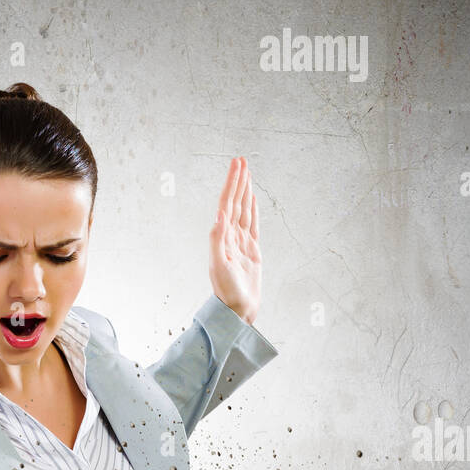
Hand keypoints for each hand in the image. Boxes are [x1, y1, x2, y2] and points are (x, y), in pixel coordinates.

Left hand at [208, 155, 261, 323]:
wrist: (237, 310)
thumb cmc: (227, 292)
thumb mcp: (220, 266)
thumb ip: (218, 240)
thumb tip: (220, 215)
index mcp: (222, 237)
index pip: (227, 204)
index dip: (232, 183)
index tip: (237, 165)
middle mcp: (230, 237)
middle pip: (235, 202)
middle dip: (238, 181)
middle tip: (241, 160)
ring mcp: (241, 243)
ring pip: (243, 210)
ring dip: (244, 191)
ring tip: (246, 173)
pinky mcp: (251, 250)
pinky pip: (252, 224)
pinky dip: (252, 210)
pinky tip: (252, 199)